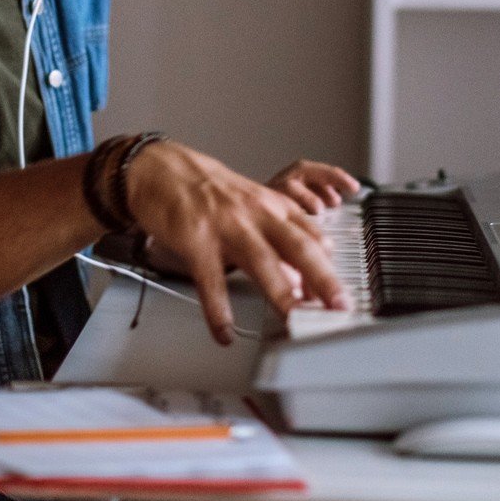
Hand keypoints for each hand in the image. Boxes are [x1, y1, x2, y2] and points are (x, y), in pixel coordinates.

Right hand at [121, 141, 349, 344]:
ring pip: (261, 261)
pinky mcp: (196, 239)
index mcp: (272, 206)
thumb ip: (277, 237)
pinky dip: (218, 309)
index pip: (312, 235)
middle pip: (298, 246)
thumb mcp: (251, 205)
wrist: (162, 168)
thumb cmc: (208, 190)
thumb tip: (299, 277)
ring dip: (281, 293)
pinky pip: (210, 279)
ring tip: (293, 320)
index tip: (337, 295)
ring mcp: (226, 226)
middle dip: (322, 278)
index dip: (328, 267)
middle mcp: (255, 214)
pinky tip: (224, 331)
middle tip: (337, 306)